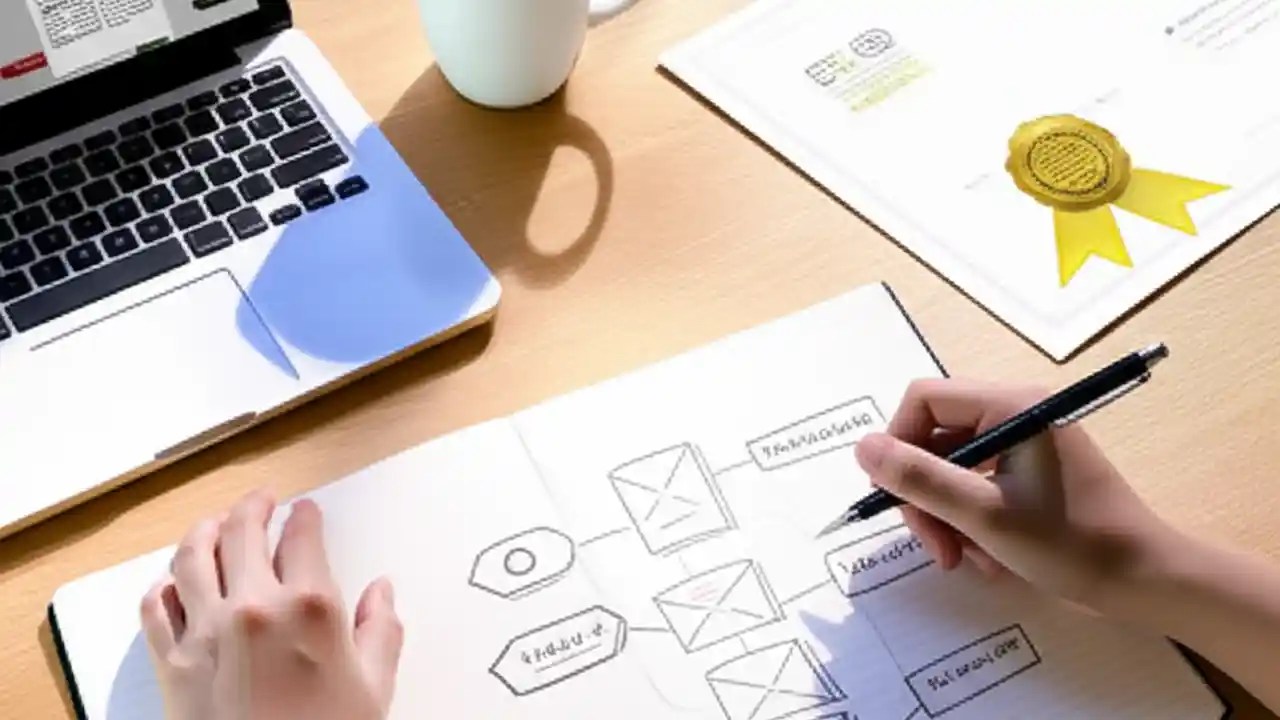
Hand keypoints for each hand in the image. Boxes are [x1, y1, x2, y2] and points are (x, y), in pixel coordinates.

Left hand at [140, 490, 403, 719]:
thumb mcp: (375, 688)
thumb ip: (382, 631)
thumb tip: (382, 594)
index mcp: (312, 607)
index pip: (304, 536)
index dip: (306, 516)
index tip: (306, 512)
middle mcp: (256, 606)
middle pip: (244, 529)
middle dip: (255, 506)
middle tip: (262, 500)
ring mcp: (208, 631)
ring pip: (193, 555)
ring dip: (205, 529)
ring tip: (215, 523)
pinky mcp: (174, 662)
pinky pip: (156, 606)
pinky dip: (164, 584)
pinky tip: (173, 581)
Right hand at [854, 378, 1183, 615]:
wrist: (1146, 581)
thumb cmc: (1071, 543)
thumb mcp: (983, 515)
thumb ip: (918, 478)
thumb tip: (862, 447)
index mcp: (1011, 405)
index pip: (923, 401)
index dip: (897, 445)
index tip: (895, 498)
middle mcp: (1018, 412)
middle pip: (935, 438)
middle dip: (925, 495)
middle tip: (936, 547)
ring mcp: (1027, 442)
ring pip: (952, 468)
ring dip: (947, 516)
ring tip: (966, 560)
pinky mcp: (1033, 470)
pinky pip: (978, 484)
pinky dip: (972, 520)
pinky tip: (988, 557)